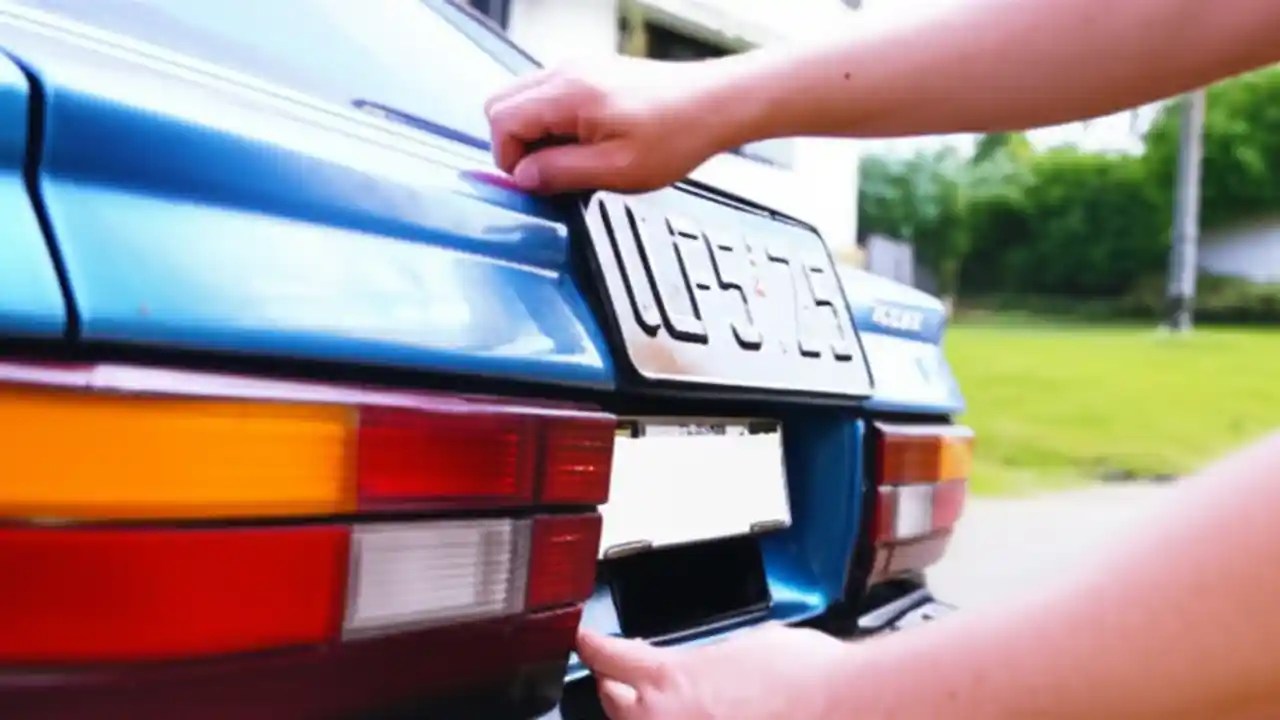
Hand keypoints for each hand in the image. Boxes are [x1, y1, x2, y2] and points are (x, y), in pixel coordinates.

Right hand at [483, 56, 733, 194]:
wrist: (717, 103)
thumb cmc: (677, 133)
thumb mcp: (617, 170)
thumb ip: (561, 173)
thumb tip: (524, 178)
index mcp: (568, 94)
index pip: (502, 120)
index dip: (509, 160)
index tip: (534, 183)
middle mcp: (567, 72)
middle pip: (503, 104)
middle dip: (514, 145)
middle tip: (547, 174)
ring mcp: (578, 69)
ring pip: (524, 99)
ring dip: (535, 135)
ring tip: (571, 161)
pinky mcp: (591, 74)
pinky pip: (549, 96)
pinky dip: (552, 123)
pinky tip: (584, 145)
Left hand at [576, 624, 847, 719]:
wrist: (841, 705)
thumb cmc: (805, 677)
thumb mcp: (746, 645)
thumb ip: (708, 661)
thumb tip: (707, 668)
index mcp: (670, 677)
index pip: (607, 657)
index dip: (593, 645)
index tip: (587, 641)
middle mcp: (663, 719)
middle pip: (611, 702)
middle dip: (615, 688)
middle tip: (619, 680)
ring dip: (642, 714)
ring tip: (658, 705)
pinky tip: (696, 711)